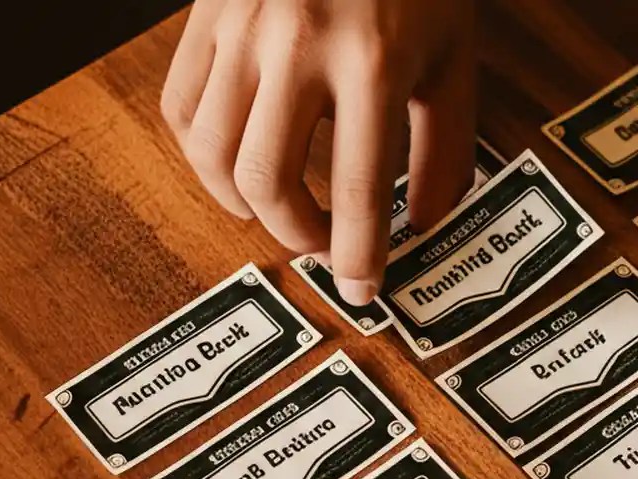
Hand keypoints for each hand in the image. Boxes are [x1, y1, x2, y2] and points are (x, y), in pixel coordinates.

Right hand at [161, 0, 477, 304]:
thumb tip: (426, 223)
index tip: (364, 291)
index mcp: (371, 60)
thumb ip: (445, 145)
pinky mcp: (206, 15)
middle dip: (298, 235)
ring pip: (211, 151)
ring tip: (283, 212)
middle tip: (328, 247)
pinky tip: (238, 164)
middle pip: (267, 180)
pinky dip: (204, 153)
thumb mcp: (456, 56)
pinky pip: (182, 105)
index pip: (358, 190)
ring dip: (245, 203)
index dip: (360, 256)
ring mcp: (240, 27)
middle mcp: (295, 45)